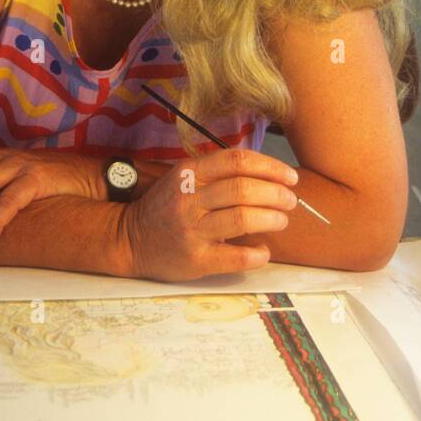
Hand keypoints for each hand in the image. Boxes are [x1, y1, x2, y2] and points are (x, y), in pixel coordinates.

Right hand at [120, 148, 298, 281]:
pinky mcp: (195, 259)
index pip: (237, 161)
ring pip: (243, 218)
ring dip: (272, 218)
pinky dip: (258, 254)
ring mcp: (192, 230)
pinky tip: (263, 251)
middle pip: (244, 188)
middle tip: (290, 200)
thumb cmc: (167, 206)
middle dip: (276, 193)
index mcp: (190, 173)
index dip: (270, 167)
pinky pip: (236, 256)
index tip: (289, 176)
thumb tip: (268, 176)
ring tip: (281, 220)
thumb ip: (218, 173)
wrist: (130, 239)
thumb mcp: (185, 178)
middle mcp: (189, 199)